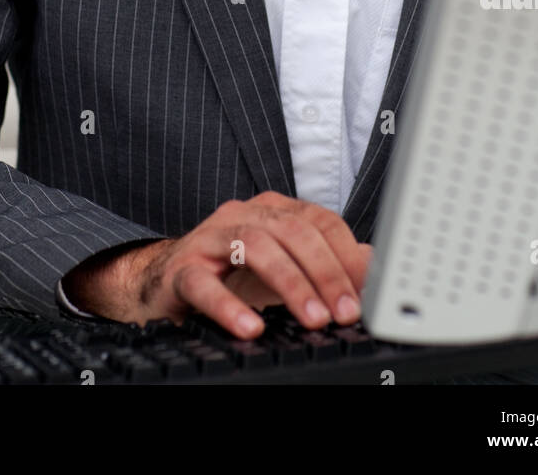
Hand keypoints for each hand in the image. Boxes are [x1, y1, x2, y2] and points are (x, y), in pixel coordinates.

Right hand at [64, 192, 374, 338]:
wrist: (164, 282)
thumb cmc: (230, 274)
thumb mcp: (285, 268)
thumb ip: (327, 265)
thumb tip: (373, 269)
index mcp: (273, 211)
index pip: (319, 221)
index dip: (346, 255)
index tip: (366, 292)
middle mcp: (244, 215)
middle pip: (293, 231)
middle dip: (325, 272)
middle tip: (344, 312)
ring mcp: (211, 238)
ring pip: (255, 246)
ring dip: (290, 284)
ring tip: (312, 319)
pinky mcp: (182, 268)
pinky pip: (204, 282)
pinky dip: (229, 305)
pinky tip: (251, 327)